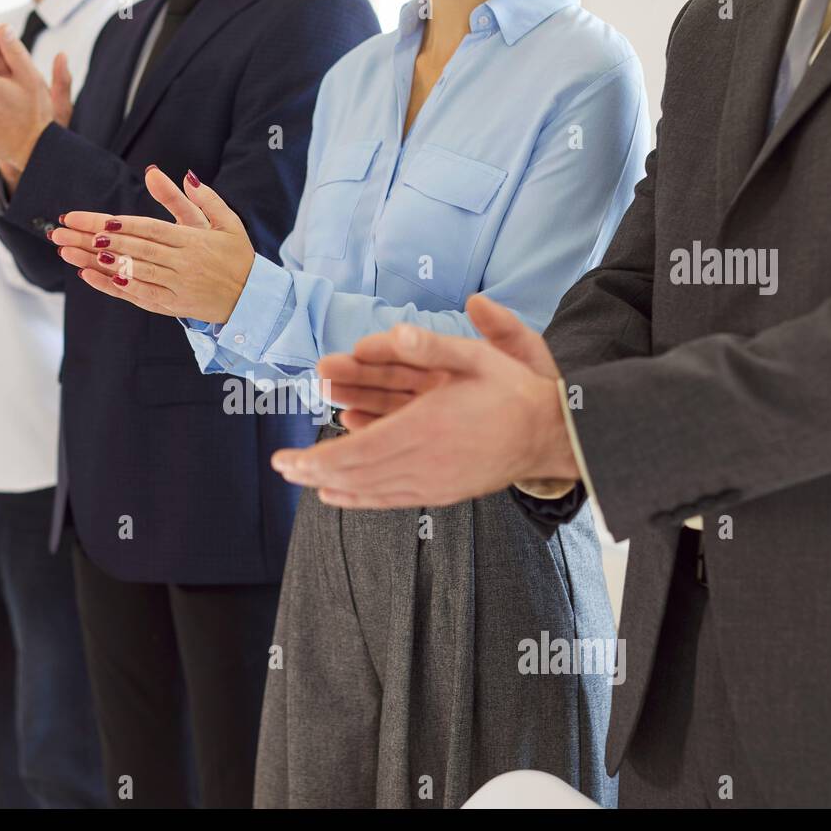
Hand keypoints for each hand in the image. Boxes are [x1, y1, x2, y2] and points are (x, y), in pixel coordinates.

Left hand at [50, 168, 254, 322]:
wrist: (254, 298)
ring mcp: (178, 285)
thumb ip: (201, 199)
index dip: (118, 224)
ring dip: (100, 263)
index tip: (90, 219)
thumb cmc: (238, 256)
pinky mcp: (175, 305)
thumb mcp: (226, 222)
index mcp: (192, 239)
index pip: (148, 228)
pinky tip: (94, 277)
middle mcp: (183, 262)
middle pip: (134, 248)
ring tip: (72, 252)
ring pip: (134, 271)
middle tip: (64, 232)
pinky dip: (117, 287)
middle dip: (96, 240)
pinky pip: (141, 295)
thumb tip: (179, 174)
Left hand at [268, 310, 578, 508]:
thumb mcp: (476, 356)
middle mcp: (425, 461)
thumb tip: (395, 330)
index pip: (358, 451)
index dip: (318, 459)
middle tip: (280, 466)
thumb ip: (431, 345)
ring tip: (300, 479)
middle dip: (313, 472)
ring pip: (370, 490)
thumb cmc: (511, 391)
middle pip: (356, 474)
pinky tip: (336, 496)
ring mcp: (433, 482)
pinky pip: (390, 500)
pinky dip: (359, 499)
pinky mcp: (440, 492)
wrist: (550, 435)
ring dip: (330, 485)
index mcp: (427, 427)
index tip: (287, 457)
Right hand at [327, 296, 561, 430]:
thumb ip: (500, 327)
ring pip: (385, 405)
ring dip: (356, 400)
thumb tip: (478, 300)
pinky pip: (395, 434)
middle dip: (356, 374)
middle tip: (326, 370)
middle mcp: (435, 385)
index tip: (360, 348)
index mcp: (450, 362)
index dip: (383, 350)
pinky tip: (352, 424)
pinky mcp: (427, 436)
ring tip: (331, 394)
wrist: (551, 425)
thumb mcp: (521, 350)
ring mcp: (429, 412)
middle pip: (387, 378)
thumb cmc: (534, 384)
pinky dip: (373, 430)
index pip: (409, 352)